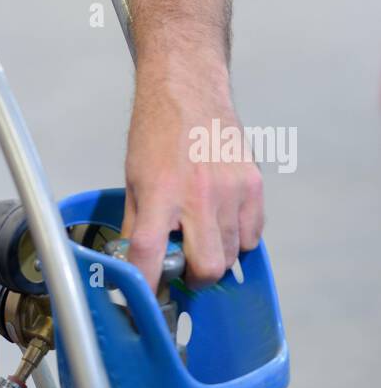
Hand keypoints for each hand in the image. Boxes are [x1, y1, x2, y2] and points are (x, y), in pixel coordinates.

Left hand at [120, 62, 264, 292]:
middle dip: (193, 277)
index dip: (146, 284)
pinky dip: (238, 238)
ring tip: (201, 236)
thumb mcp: (133, 177)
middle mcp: (198, 193)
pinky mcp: (254, 183)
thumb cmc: (156, 131)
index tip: (144, 300)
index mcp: (160, 191)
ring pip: (232, 255)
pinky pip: (252, 234)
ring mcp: (231, 189)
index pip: (149, 253)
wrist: (188, 88)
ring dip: (216, 257)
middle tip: (183, 266)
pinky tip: (222, 221)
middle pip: (207, 267)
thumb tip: (134, 264)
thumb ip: (136, 222)